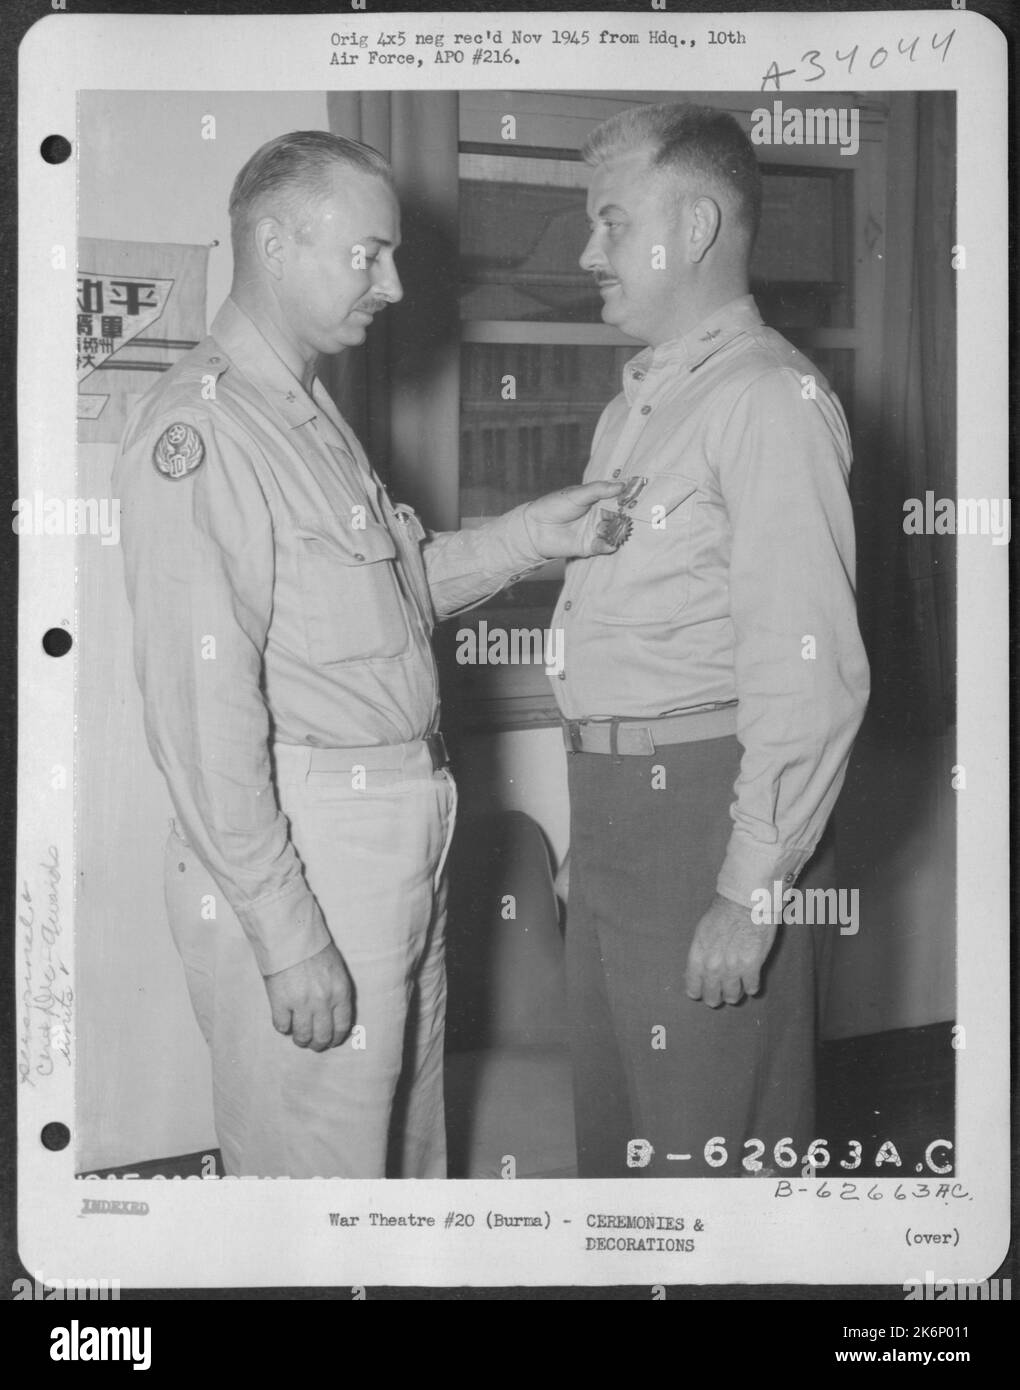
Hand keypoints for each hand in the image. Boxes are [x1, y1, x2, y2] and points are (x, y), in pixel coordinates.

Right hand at [263, 941, 353, 1050]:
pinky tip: (283, 1021)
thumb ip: (337, 992)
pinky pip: (282, 1026)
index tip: (331, 1041)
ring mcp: (301, 1003)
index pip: (342, 1026)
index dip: (336, 1038)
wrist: (291, 936)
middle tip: (313, 1044)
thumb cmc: (314, 948)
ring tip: (298, 1037)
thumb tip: (334, 1015)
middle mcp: (323, 1001)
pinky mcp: (280, 1002)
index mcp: (340, 991)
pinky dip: (283, 1027)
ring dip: (300, 1040)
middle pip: (323, 1036)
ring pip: (302, 1036)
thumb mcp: (336, 969)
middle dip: (318, 1044)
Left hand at [524, 480, 624, 558]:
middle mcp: (599, 516)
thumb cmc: (554, 505)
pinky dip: (608, 545)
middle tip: (631, 518)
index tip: (637, 498)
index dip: (628, 499)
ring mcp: (595, 531)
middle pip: (619, 517)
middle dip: (625, 518)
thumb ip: (599, 490)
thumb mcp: (578, 494)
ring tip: (618, 530)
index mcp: (597, 500)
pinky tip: (610, 543)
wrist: (535, 527)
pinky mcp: (589, 546)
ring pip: (613, 532)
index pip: (618, 499)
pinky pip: (604, 546)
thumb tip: (621, 485)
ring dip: (617, 532)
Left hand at [685, 893, 777, 1007]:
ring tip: (735, 993)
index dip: (697, 992)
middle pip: (712, 995)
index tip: (700, 993)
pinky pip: (751, 987)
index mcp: (698, 956)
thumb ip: (701, 954)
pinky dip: (751, 987)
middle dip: (715, 998)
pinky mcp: (752, 966)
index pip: (693, 986)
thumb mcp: (702, 932)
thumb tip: (699, 971)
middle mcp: (713, 966)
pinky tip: (750, 983)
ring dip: (733, 995)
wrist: (745, 902)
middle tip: (718, 998)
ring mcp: (733, 968)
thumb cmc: (723, 913)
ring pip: (732, 996)